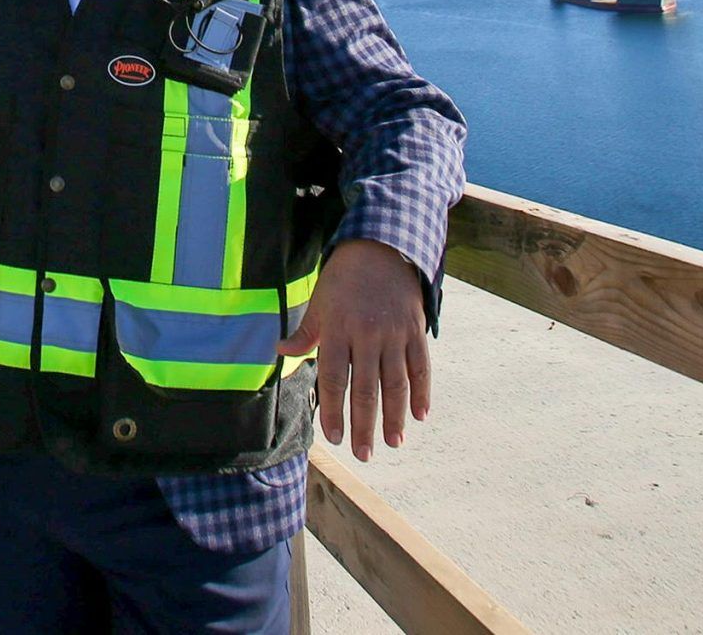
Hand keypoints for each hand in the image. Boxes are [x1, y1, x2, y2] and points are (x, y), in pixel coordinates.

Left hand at [276, 238, 432, 461]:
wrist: (379, 247)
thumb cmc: (342, 280)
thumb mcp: (319, 303)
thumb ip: (305, 333)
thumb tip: (280, 352)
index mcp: (338, 329)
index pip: (333, 379)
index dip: (334, 410)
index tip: (335, 437)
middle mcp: (366, 334)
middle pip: (365, 389)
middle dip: (364, 425)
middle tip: (364, 454)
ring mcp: (394, 333)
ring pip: (395, 383)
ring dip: (394, 416)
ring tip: (393, 442)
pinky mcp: (415, 330)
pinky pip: (420, 366)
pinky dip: (422, 391)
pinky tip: (420, 414)